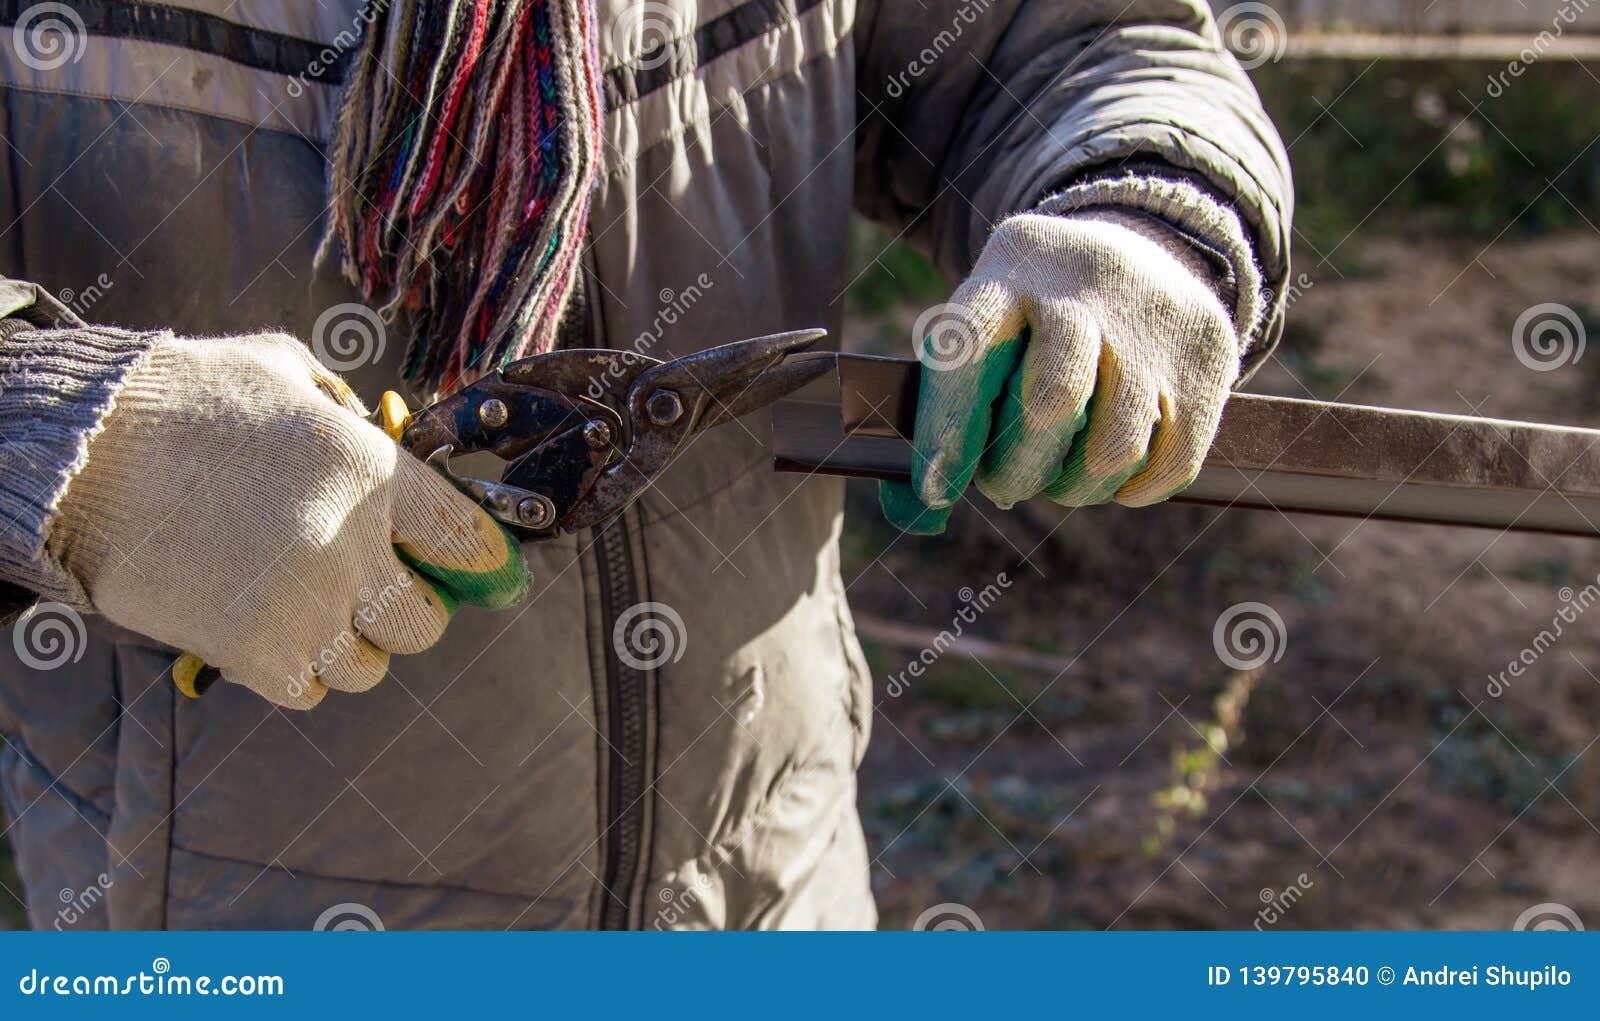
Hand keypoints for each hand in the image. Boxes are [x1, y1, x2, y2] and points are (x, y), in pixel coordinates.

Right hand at [49, 332, 530, 708]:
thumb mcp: (289, 373)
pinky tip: (277, 626)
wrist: (79, 453)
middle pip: (424, 623)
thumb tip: (394, 445)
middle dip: (409, 607)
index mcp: (372, 472)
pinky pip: (310, 689)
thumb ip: (352, 415)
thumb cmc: (185, 400)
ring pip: (369, 666)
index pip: (469, 543)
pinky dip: (302, 668)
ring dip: (353, 641)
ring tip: (317, 605)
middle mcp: (350, 548)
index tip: (484, 573)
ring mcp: (302, 609)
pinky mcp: (251, 653)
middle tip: (383, 586)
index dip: (484, 564)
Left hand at [881, 212, 1240, 532]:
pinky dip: (1137, 490)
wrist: (1141, 248)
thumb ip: (944, 408)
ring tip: (1063, 480)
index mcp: (1008, 270)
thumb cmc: (1033, 318)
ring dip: (1077, 489)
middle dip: (1019, 470)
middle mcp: (1083, 284)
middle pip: (1052, 402)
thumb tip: (921, 508)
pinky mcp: (1209, 350)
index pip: (969, 354)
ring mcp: (1154, 316)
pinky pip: (1174, 459)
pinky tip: (1116, 480)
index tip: (938, 490)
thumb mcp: (983, 327)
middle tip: (1006, 485)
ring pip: (1115, 446)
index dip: (948, 431)